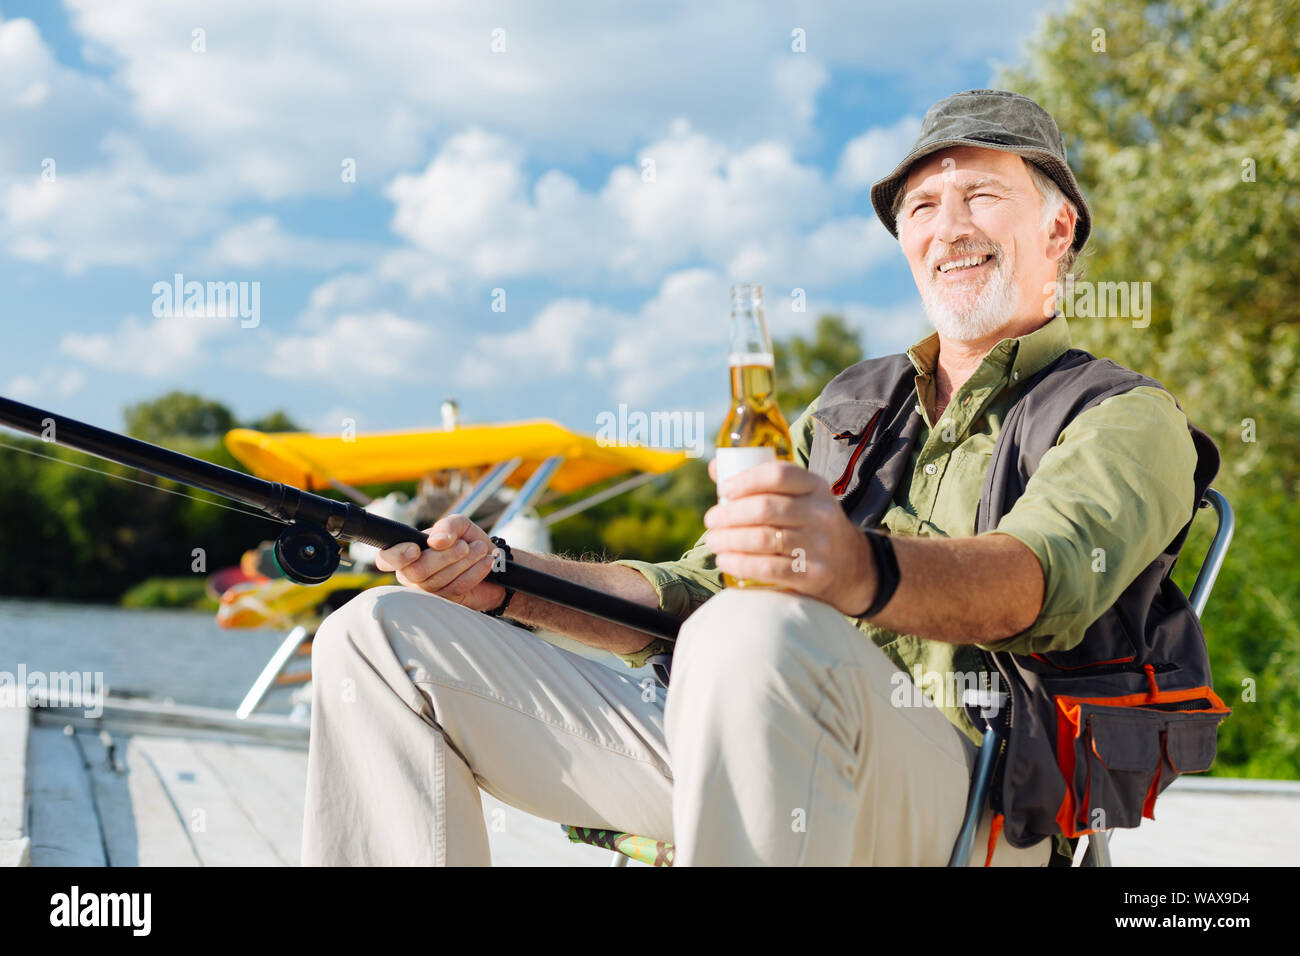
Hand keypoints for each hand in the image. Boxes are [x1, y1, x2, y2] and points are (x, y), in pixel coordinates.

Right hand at [373, 514, 506, 611]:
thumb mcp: (459, 525)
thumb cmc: (468, 541)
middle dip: (444, 556)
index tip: (416, 549)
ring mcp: (428, 591)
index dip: (397, 556)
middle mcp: (412, 574)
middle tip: (465, 545)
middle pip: (416, 571)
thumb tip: (437, 540)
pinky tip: (485, 561)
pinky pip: (456, 588)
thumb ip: (447, 526)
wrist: (492, 561)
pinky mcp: (446, 602)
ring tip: (479, 548)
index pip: (386, 559)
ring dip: (464, 561)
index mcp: (407, 552)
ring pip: (438, 580)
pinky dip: (475, 571)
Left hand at [704, 458, 876, 615]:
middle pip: (765, 508)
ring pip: (763, 539)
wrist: (852, 565)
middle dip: (729, 515)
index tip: (723, 490)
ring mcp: (819, 544)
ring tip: (713, 541)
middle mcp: (820, 513)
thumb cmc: (810, 524)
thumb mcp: (801, 496)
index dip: (745, 480)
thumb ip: (762, 483)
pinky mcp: (813, 574)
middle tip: (711, 521)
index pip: (778, 474)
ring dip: (729, 540)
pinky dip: (741, 564)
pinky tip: (725, 561)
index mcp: (815, 486)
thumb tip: (716, 468)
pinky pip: (769, 568)